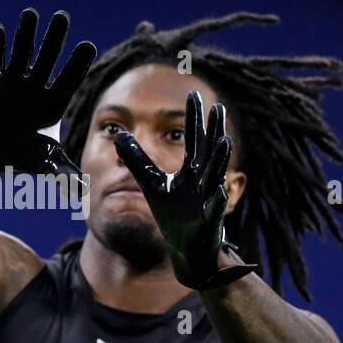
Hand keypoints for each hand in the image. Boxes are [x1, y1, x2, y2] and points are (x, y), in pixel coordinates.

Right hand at [0, 8, 96, 185]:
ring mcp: (15, 81)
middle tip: (62, 17)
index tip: (88, 46)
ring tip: (30, 14)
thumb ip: (62, 173)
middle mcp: (36, 87)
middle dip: (54, 39)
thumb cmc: (22, 155)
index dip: (77, 64)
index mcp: (53, 103)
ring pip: (22, 53)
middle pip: (48, 59)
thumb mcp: (44, 164)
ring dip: (25, 34)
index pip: (68, 80)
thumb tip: (82, 191)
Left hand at [113, 90, 257, 289]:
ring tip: (225, 141)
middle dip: (213, 130)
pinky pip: (214, 211)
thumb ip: (137, 160)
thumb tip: (118, 136)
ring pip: (215, 177)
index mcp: (191, 171)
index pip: (193, 139)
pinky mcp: (208, 222)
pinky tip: (219, 191)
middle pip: (209, 151)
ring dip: (220, 160)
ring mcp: (208, 201)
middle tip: (218, 107)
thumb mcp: (151, 184)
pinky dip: (216, 202)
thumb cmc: (172, 214)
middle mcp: (203, 181)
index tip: (193, 94)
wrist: (184, 248)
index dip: (193, 118)